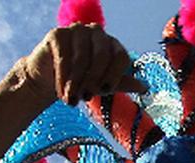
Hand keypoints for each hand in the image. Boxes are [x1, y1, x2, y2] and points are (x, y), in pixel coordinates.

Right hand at [16, 24, 147, 105]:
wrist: (49, 80)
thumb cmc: (81, 82)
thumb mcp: (103, 84)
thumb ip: (122, 83)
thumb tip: (145, 87)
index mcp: (112, 44)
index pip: (121, 56)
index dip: (115, 74)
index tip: (104, 90)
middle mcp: (97, 33)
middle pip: (102, 55)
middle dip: (95, 80)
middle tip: (86, 97)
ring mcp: (77, 30)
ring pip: (82, 58)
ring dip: (76, 83)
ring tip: (71, 100)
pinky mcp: (58, 34)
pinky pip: (64, 57)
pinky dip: (63, 77)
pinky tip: (62, 92)